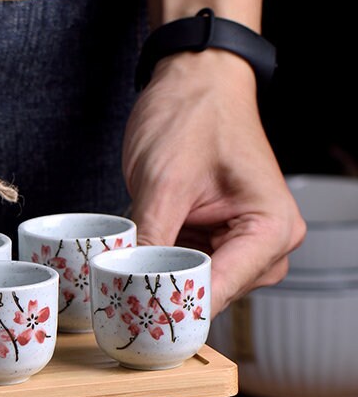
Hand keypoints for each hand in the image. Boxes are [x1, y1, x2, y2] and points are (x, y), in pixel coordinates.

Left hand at [122, 49, 305, 316]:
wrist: (193, 77)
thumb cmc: (193, 112)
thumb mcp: (163, 180)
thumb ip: (149, 238)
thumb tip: (128, 281)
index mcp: (271, 227)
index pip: (224, 287)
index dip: (181, 305)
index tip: (141, 319)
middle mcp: (267, 239)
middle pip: (216, 290)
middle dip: (170, 290)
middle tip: (125, 294)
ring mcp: (243, 236)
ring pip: (200, 278)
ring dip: (164, 272)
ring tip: (128, 265)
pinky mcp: (219, 229)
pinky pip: (190, 258)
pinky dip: (163, 255)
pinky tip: (139, 248)